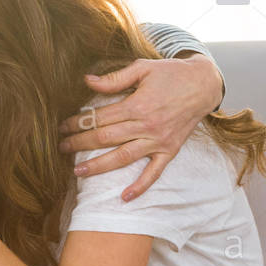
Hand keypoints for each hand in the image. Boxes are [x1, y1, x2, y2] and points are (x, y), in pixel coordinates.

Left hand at [56, 53, 223, 200]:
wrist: (203, 85)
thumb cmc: (171, 74)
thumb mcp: (143, 68)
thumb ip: (114, 78)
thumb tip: (87, 81)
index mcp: (137, 105)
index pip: (99, 117)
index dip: (78, 122)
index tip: (62, 127)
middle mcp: (146, 126)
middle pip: (105, 138)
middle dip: (80, 144)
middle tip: (62, 148)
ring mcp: (158, 141)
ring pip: (123, 157)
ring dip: (99, 166)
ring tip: (78, 173)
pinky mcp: (169, 151)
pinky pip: (154, 173)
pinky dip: (140, 186)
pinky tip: (124, 197)